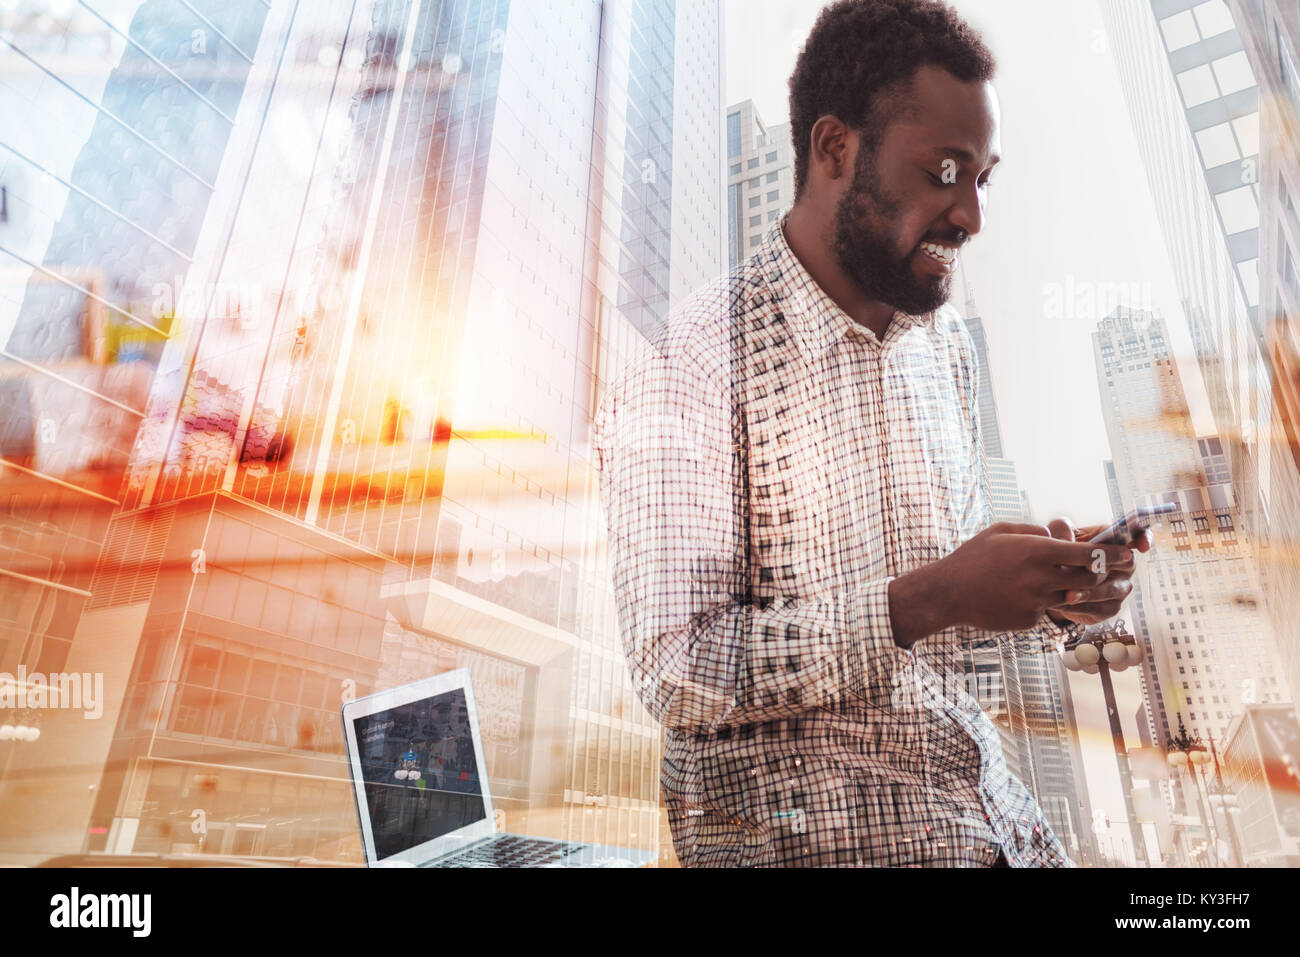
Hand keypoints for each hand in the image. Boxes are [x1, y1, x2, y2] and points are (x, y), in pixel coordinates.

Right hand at [889, 522, 1133, 645]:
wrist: (948, 593)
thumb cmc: (973, 557)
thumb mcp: (1002, 532)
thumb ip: (1034, 532)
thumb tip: (1057, 536)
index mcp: (1037, 551)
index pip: (1089, 554)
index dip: (1113, 555)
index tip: (1128, 555)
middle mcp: (1042, 577)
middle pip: (1089, 580)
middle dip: (1105, 577)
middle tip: (1117, 575)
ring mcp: (1037, 602)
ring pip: (1072, 598)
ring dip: (1080, 593)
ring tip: (1080, 588)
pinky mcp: (1030, 620)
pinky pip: (1047, 611)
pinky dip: (1045, 605)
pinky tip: (1027, 599)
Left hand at [1042, 516, 1151, 626]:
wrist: (1052, 585)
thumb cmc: (1061, 555)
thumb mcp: (1057, 537)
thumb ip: (1061, 530)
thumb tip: (1065, 537)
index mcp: (1114, 543)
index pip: (1138, 536)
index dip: (1144, 538)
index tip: (1142, 545)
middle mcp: (1124, 565)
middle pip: (1126, 563)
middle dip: (1104, 565)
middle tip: (1087, 567)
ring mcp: (1120, 588)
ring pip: (1110, 589)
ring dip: (1088, 591)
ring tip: (1068, 594)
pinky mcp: (1109, 608)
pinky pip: (1099, 608)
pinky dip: (1080, 606)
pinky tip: (1064, 603)